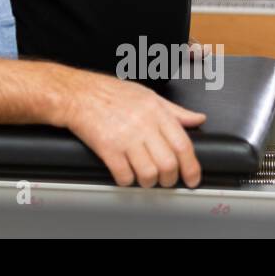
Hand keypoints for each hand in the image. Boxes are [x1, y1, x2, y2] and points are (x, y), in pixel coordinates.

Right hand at [58, 71, 205, 187]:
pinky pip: (124, 175)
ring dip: (149, 182)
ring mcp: (124, 137)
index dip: (192, 167)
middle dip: (170, 179)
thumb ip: (175, 111)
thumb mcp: (147, 95)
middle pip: (168, 163)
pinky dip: (127, 180)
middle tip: (166, 180)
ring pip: (149, 173)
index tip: (192, 178)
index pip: (183, 145)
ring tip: (145, 179)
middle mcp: (143, 124)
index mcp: (156, 111)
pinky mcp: (107, 148)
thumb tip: (198, 119)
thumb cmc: (109, 93)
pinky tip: (125, 174)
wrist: (77, 94)